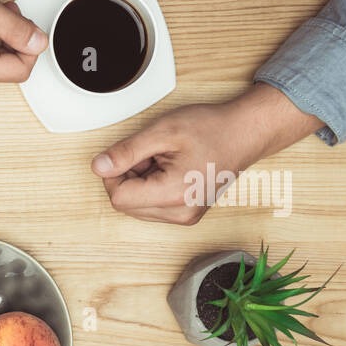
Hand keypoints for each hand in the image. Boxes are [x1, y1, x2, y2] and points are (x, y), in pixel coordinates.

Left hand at [90, 84, 323, 224]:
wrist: (246, 132)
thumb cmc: (212, 128)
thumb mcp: (162, 131)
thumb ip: (126, 152)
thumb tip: (98, 167)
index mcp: (174, 194)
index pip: (118, 197)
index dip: (115, 174)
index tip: (128, 155)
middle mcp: (180, 213)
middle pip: (126, 204)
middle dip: (128, 177)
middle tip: (151, 154)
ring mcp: (185, 217)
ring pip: (137, 207)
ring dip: (140, 183)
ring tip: (164, 161)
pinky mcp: (187, 215)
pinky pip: (152, 208)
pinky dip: (152, 189)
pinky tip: (170, 170)